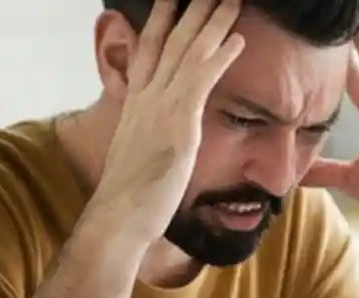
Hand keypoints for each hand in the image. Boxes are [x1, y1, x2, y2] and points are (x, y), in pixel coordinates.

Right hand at [83, 0, 244, 244]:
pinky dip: (220, 57)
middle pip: (170, 40)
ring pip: (189, 51)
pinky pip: (201, 80)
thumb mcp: (140, 155)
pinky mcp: (178, 124)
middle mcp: (145, 97)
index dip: (162, 21)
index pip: (149, 50)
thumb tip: (160, 138)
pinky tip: (239, 40)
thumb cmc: (132, 196)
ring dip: (212, 21)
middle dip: (190, 8)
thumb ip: (151, 136)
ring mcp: (160, 108)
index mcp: (136, 103)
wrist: (119, 216)